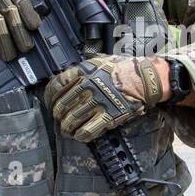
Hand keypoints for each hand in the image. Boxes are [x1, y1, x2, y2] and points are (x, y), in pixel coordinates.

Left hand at [43, 54, 167, 142]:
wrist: (145, 79)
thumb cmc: (124, 69)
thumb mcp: (100, 60)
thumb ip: (83, 68)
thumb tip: (68, 78)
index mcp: (84, 71)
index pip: (56, 85)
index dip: (49, 97)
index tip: (49, 102)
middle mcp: (88, 86)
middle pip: (62, 105)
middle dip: (58, 114)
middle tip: (59, 118)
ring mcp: (98, 102)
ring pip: (72, 120)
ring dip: (67, 127)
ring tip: (67, 129)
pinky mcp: (108, 116)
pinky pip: (88, 130)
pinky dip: (81, 135)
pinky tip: (80, 135)